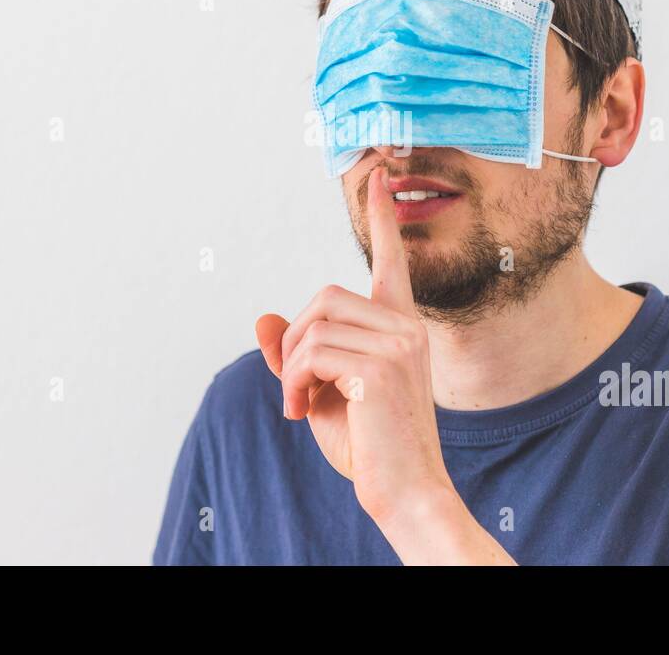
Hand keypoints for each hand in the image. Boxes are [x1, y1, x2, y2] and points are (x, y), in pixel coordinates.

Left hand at [256, 170, 516, 562]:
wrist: (406, 494)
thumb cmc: (370, 446)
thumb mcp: (323, 393)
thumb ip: (295, 354)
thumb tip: (262, 317)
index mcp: (400, 327)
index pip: (391, 261)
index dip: (381, 217)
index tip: (378, 174)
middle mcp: (405, 327)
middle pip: (324, 295)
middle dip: (296, 341)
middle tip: (297, 390)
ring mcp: (398, 344)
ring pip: (313, 324)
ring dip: (292, 368)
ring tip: (302, 406)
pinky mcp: (382, 367)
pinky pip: (311, 352)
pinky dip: (294, 383)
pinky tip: (303, 412)